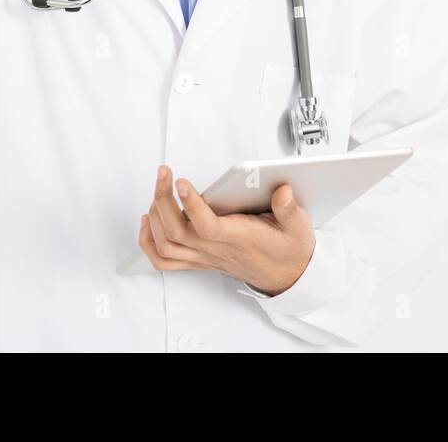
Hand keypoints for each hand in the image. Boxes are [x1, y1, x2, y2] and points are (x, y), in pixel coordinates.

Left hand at [138, 164, 315, 295]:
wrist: (284, 274)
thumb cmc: (287, 248)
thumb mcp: (298, 227)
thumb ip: (290, 209)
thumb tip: (283, 191)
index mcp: (239, 238)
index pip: (207, 227)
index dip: (191, 205)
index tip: (181, 181)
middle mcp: (216, 249)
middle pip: (177, 231)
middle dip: (163, 199)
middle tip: (164, 172)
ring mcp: (204, 256)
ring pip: (166, 244)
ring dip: (155, 214)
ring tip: (159, 187)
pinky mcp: (198, 259)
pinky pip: (164, 258)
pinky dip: (148, 241)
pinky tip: (149, 219)